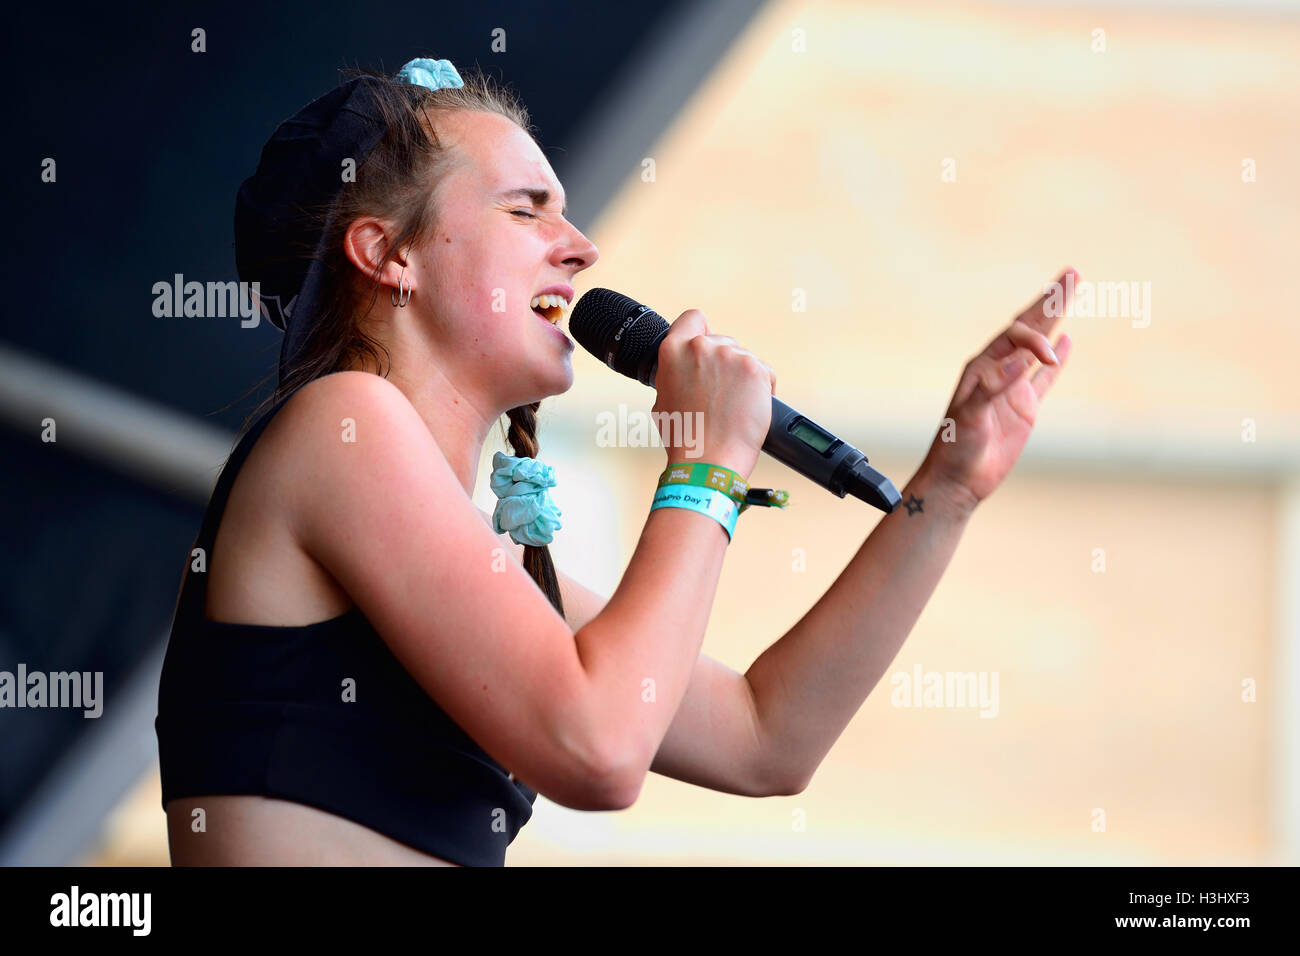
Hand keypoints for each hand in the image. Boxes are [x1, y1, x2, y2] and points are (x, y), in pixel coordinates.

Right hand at [653, 308, 775, 478]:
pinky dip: (762, 390)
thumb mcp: (664, 399)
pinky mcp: (756, 369)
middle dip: (725, 365)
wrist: (708, 460)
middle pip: (723, 342)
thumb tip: (688, 369)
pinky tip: (749, 410)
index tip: (707, 347)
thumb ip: (676, 373)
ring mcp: (731, 356)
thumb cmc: (685, 438)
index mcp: (673, 351)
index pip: (692, 319)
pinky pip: (764, 373)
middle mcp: (702, 347)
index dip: (701, 331)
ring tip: (734, 408)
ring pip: (744, 359)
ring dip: (743, 379)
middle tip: (722, 395)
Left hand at [923, 268, 1075, 507]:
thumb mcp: (970, 417)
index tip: (1049, 358)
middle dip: (1050, 301)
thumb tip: (1021, 362)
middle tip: (1072, 273)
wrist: (958, 481)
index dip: (1036, 340)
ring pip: (1039, 348)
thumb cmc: (956, 449)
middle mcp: (998, 372)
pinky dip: (1056, 362)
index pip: (1016, 337)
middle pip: (1028, 328)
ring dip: (1055, 322)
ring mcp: (1012, 389)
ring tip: (1070, 293)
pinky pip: (1044, 380)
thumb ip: (994, 388)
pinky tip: (1066, 342)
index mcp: (982, 367)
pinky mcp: (1024, 409)